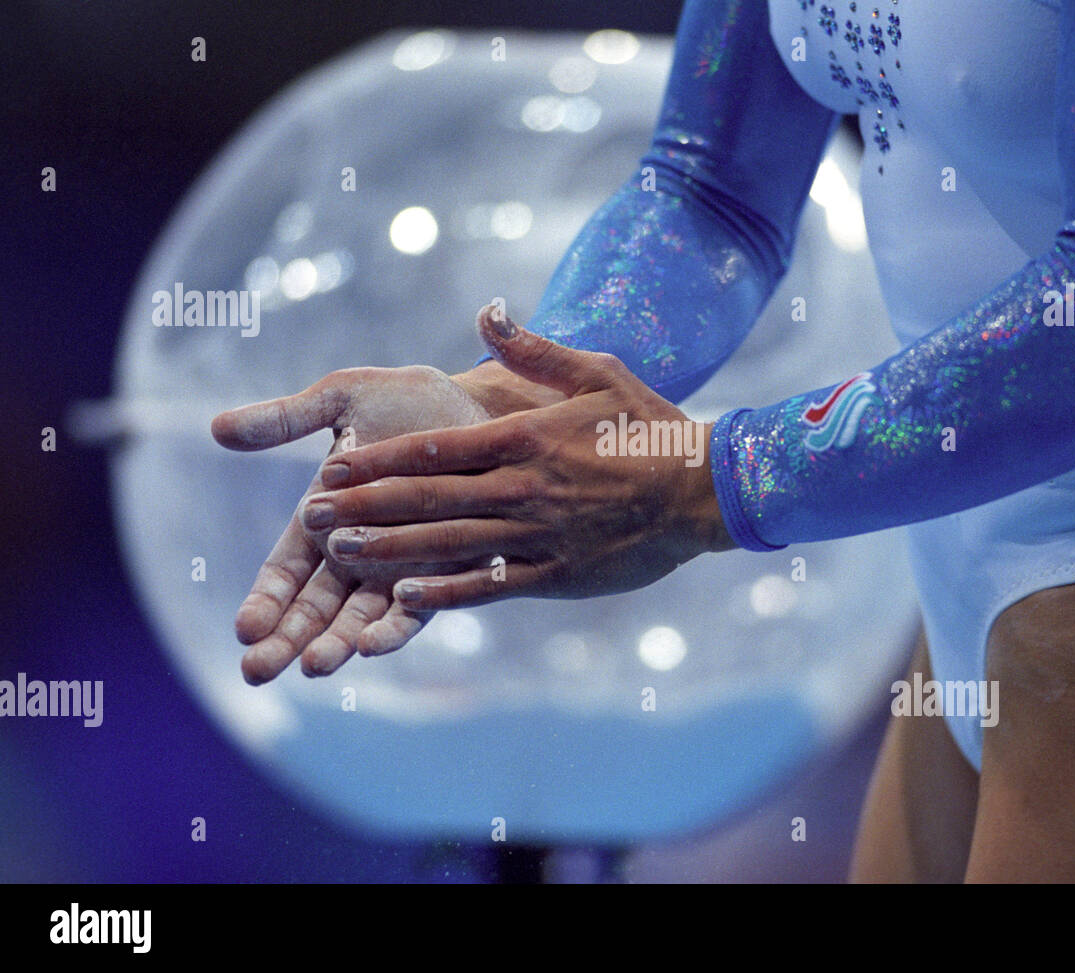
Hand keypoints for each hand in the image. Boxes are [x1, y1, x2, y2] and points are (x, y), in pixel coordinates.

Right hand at [211, 358, 553, 683]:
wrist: (486, 405)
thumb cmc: (413, 400)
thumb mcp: (343, 399)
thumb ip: (286, 419)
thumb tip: (216, 427)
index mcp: (327, 519)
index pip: (284, 573)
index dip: (264, 600)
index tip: (243, 627)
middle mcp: (361, 553)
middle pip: (314, 610)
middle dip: (285, 641)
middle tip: (256, 671)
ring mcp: (404, 567)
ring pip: (361, 619)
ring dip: (337, 644)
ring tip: (316, 665)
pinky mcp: (449, 570)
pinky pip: (418, 607)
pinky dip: (394, 626)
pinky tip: (372, 643)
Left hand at [301, 307, 736, 613]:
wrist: (703, 489)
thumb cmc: (649, 425)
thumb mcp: (597, 372)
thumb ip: (535, 349)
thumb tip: (486, 311)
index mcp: (527, 437)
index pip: (435, 448)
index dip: (377, 459)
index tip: (332, 466)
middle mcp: (524, 487)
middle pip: (428, 498)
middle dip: (364, 507)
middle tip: (310, 516)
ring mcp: (539, 534)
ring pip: (449, 543)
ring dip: (389, 550)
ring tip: (340, 554)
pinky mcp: (557, 573)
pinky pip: (492, 584)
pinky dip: (447, 590)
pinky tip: (403, 596)